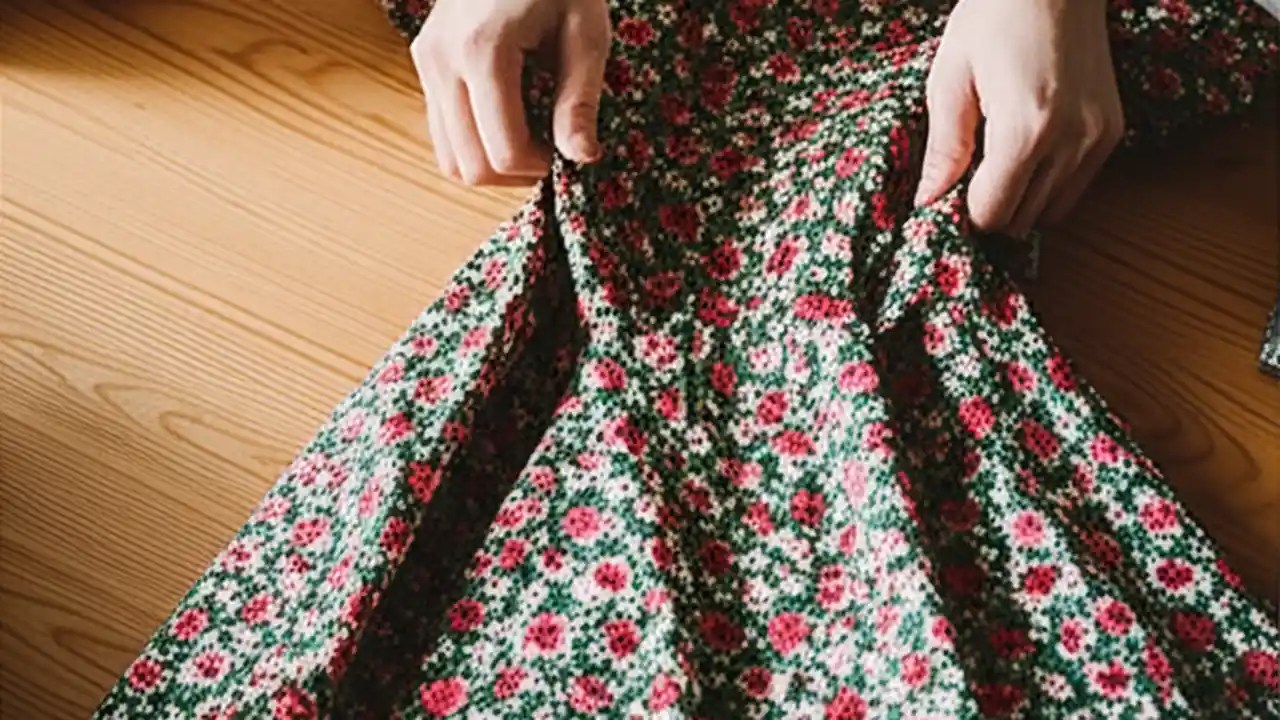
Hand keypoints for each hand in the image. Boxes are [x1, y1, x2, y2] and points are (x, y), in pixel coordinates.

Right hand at [411, 0, 610, 185]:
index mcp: (482, 51)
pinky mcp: (423, 63)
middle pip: (469, 166)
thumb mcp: (585, 33)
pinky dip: (475, 145)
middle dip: (515, 174)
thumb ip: (580, 100)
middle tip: (551, 151)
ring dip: (492, 166)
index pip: (504, 152)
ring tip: (531, 141)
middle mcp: (441, 60)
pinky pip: (443, 134)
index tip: (568, 150)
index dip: (541, 167)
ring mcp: (425, 62)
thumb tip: (581, 159)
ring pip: (449, 158)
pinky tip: (509, 125)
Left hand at [914, 0, 1123, 236]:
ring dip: (1021, 201)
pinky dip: (1048, 184)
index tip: (948, 197)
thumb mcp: (951, 79)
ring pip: (1053, 211)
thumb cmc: (995, 16)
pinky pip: (1076, 185)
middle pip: (1023, 220)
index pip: (992, 213)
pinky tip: (1025, 154)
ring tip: (995, 167)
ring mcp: (1098, 137)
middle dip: (991, 210)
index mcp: (1025, 130)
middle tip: (967, 183)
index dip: (964, 213)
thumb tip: (929, 200)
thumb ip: (943, 148)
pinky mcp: (1112, 130)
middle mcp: (1071, 141)